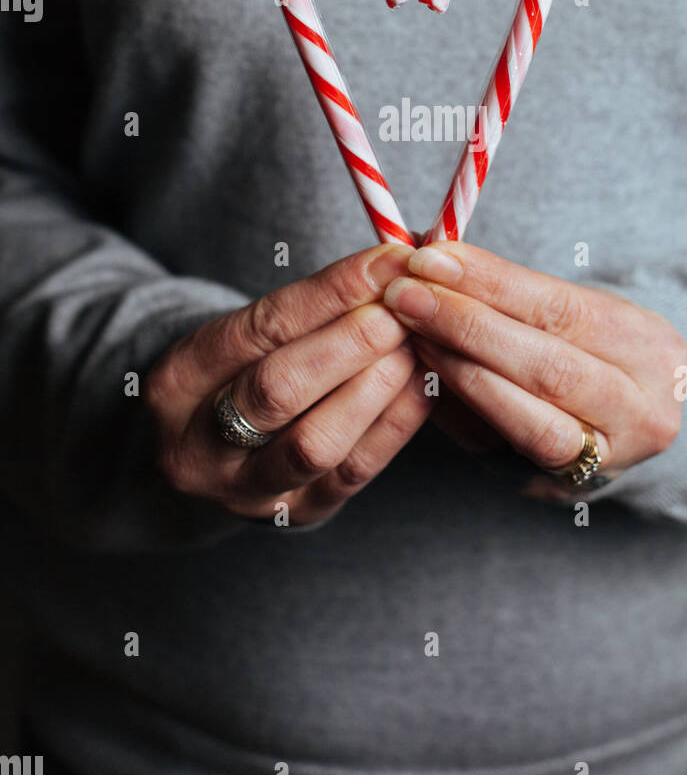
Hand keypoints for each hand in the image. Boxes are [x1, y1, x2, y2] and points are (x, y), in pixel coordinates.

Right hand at [145, 244, 431, 525]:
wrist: (215, 451)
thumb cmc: (239, 373)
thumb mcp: (245, 335)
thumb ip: (308, 304)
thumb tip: (391, 263)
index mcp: (177, 382)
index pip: (260, 328)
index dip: (332, 292)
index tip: (387, 262)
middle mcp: (198, 447)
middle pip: (280, 390)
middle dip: (352, 342)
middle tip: (404, 306)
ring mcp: (248, 491)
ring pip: (317, 442)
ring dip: (377, 386)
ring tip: (416, 343)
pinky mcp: (300, 512)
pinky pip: (355, 469)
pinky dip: (396, 421)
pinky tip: (421, 383)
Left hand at [382, 242, 686, 487]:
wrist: (624, 421)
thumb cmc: (589, 348)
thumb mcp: (577, 310)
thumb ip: (512, 290)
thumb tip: (434, 260)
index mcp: (652, 348)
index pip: (563, 308)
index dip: (491, 281)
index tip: (432, 258)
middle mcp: (644, 411)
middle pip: (548, 367)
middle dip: (467, 326)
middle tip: (405, 295)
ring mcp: (610, 461)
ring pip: (530, 422)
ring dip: (459, 371)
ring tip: (410, 333)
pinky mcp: (565, 488)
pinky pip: (506, 451)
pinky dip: (461, 411)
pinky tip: (426, 377)